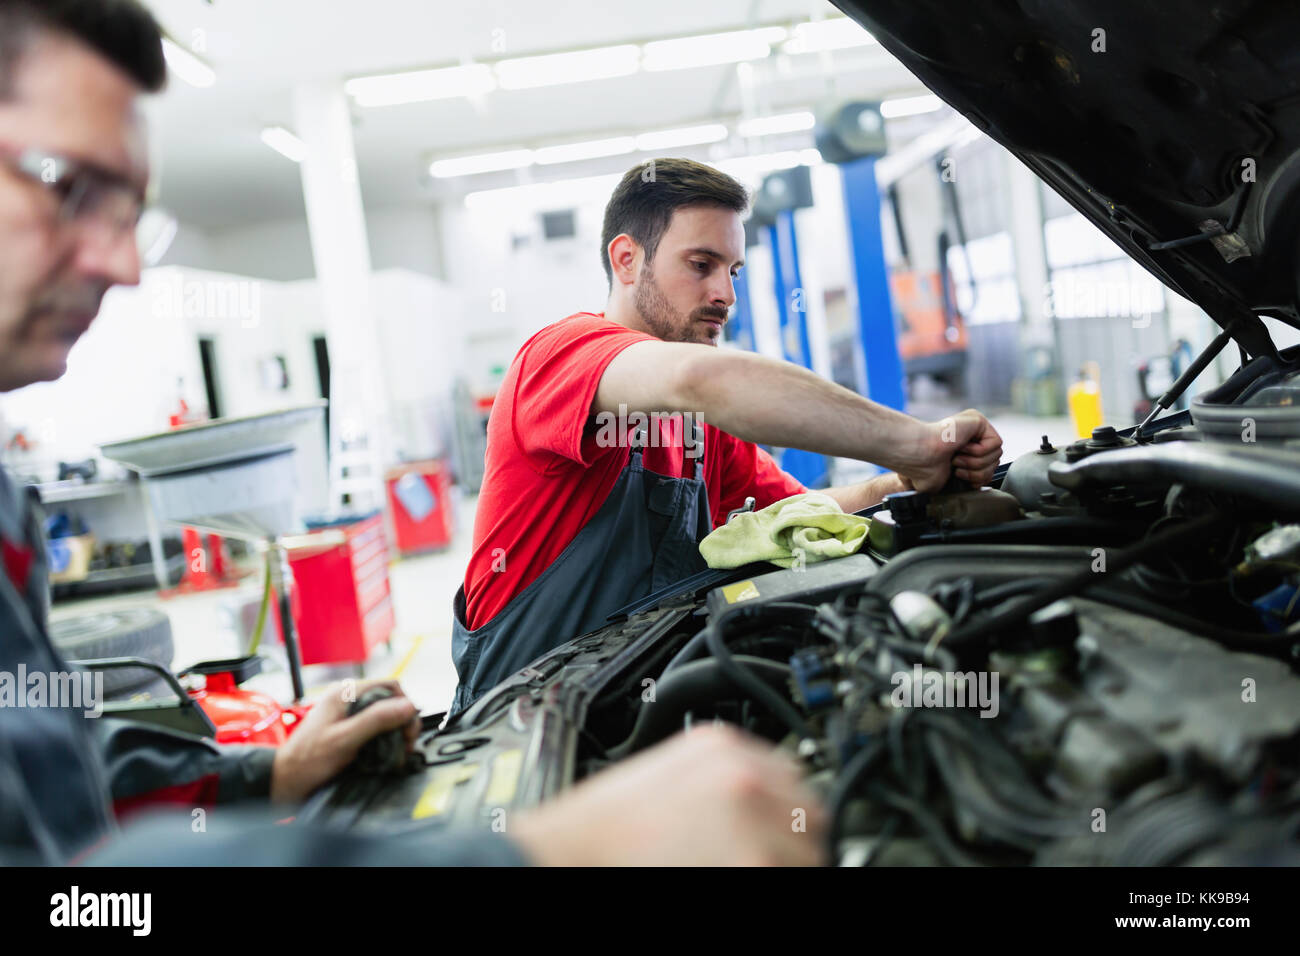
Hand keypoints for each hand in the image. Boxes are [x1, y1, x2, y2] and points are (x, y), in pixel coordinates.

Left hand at [270, 679, 419, 803]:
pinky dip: (385, 740)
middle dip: (403, 722)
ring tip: (398, 752)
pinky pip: (376, 729)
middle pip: (390, 701)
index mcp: (345, 693)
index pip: (390, 685)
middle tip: (406, 744)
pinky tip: (386, 754)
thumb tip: (407, 706)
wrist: (285, 782)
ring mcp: (348, 715)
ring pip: (385, 716)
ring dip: (396, 733)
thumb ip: (375, 720)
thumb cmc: (306, 762)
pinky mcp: (349, 730)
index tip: (408, 727)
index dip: (405, 704)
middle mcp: (348, 700)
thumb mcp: (344, 740)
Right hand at [509, 724, 825, 865]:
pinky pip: (786, 875)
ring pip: (809, 855)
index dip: (786, 813)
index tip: (782, 834)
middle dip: (793, 843)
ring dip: (785, 867)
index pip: (793, 777)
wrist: (570, 853)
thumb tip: (762, 807)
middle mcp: (745, 774)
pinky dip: (768, 878)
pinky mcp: (754, 865)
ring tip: (736, 870)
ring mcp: (753, 819)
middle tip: (759, 860)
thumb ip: (722, 779)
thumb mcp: (671, 775)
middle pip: (810, 815)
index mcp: (724, 745)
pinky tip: (728, 875)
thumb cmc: (608, 826)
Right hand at [899, 409, 1002, 492]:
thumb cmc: (926, 469)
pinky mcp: (978, 420)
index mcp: (962, 447)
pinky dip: (979, 452)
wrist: (920, 457)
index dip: (979, 477)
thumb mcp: (953, 478)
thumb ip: (971, 477)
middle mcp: (969, 435)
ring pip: (997, 454)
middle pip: (995, 461)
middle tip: (956, 469)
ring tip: (957, 459)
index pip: (988, 466)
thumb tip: (982, 483)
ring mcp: (974, 426)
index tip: (960, 477)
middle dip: (978, 473)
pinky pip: (995, 443)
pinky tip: (961, 447)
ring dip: (975, 463)